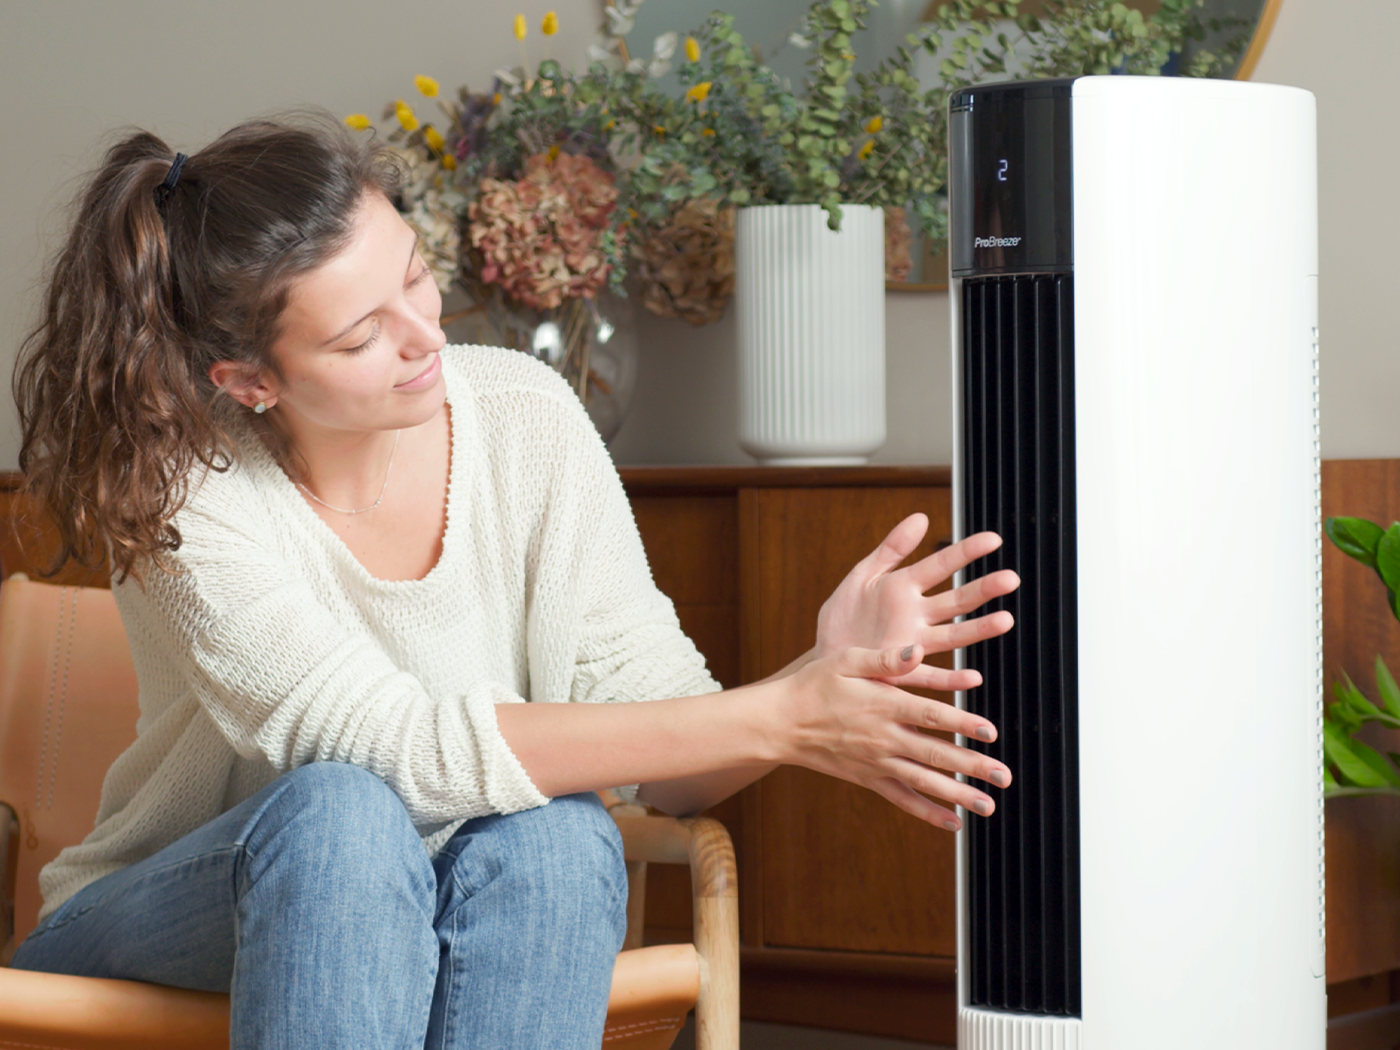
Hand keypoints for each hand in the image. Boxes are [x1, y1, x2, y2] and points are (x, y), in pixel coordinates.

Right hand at [773, 643, 1011, 828]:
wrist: (781, 722)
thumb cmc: (813, 684)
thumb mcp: (846, 660)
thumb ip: (885, 659)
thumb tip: (916, 650)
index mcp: (883, 704)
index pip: (931, 716)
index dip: (962, 724)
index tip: (990, 731)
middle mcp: (883, 738)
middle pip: (935, 754)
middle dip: (973, 766)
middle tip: (1003, 776)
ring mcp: (876, 762)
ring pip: (924, 782)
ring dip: (958, 795)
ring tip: (989, 805)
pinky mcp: (868, 778)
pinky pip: (902, 799)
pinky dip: (928, 813)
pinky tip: (953, 823)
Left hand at [815, 515, 1019, 690]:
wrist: (826, 653)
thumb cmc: (846, 615)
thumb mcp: (864, 574)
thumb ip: (892, 548)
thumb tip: (921, 517)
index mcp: (904, 588)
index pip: (941, 565)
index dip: (966, 552)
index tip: (993, 539)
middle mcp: (915, 616)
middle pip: (955, 601)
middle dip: (983, 589)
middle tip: (1010, 579)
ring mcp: (911, 644)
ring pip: (951, 636)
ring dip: (978, 629)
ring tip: (1004, 620)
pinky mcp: (901, 671)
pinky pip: (929, 676)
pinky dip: (951, 679)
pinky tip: (972, 678)